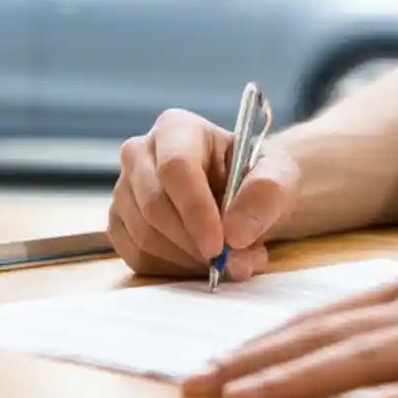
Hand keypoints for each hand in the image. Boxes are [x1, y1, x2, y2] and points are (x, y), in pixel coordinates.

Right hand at [108, 108, 300, 279]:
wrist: (242, 196)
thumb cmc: (256, 179)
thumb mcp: (278, 176)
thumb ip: (266, 194)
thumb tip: (234, 234)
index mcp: (176, 128)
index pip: (175, 167)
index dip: (195, 210)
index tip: (219, 246)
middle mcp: (140, 153)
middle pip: (154, 205)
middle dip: (193, 242)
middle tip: (228, 261)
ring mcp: (124, 189)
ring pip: (144, 235)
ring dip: (188, 259)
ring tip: (225, 259)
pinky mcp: (119, 222)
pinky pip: (137, 256)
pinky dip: (172, 269)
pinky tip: (199, 261)